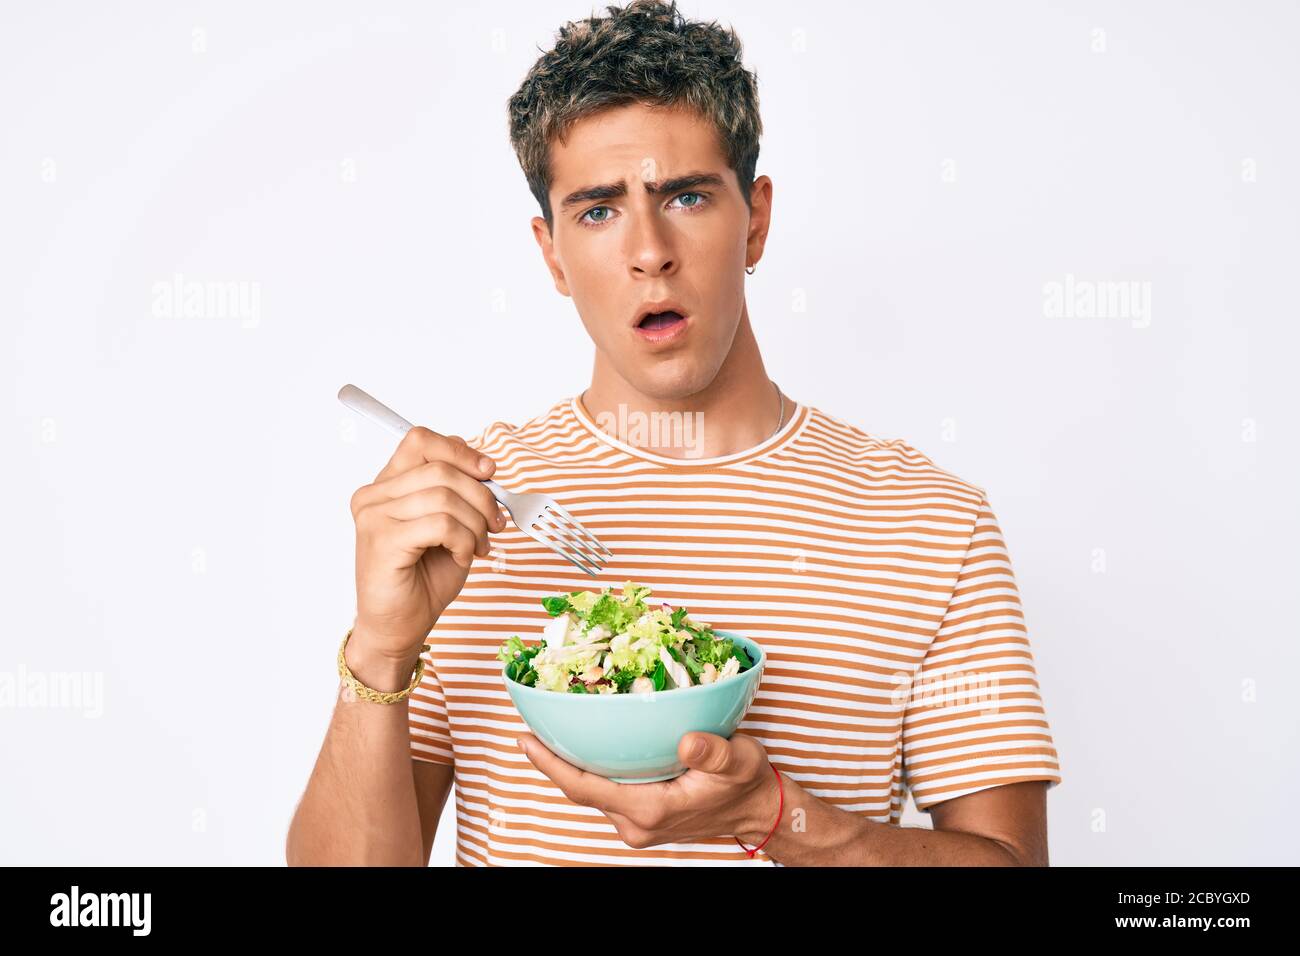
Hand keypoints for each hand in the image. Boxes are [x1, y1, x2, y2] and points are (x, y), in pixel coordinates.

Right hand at [348, 426, 507, 665]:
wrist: (400, 626)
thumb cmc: (424, 578)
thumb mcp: (449, 525)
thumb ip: (457, 491)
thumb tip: (484, 465)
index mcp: (386, 485)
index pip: (421, 441)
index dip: (461, 452)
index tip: (489, 472)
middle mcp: (373, 496)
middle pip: (440, 469)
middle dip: (481, 496)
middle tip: (496, 524)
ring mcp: (374, 517)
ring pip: (445, 497)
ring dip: (476, 524)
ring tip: (479, 547)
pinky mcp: (383, 540)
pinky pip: (441, 524)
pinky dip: (464, 541)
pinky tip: (462, 557)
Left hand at [516, 731, 780, 849]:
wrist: (757, 810)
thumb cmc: (746, 783)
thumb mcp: (739, 760)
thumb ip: (713, 753)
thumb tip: (688, 741)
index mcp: (651, 809)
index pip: (586, 788)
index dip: (551, 764)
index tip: (525, 739)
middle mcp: (636, 822)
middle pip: (580, 790)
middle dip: (552, 759)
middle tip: (530, 724)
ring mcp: (636, 823)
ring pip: (591, 791)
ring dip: (570, 764)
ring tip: (550, 728)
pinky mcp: (640, 816)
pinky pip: (605, 792)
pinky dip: (590, 769)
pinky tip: (584, 744)